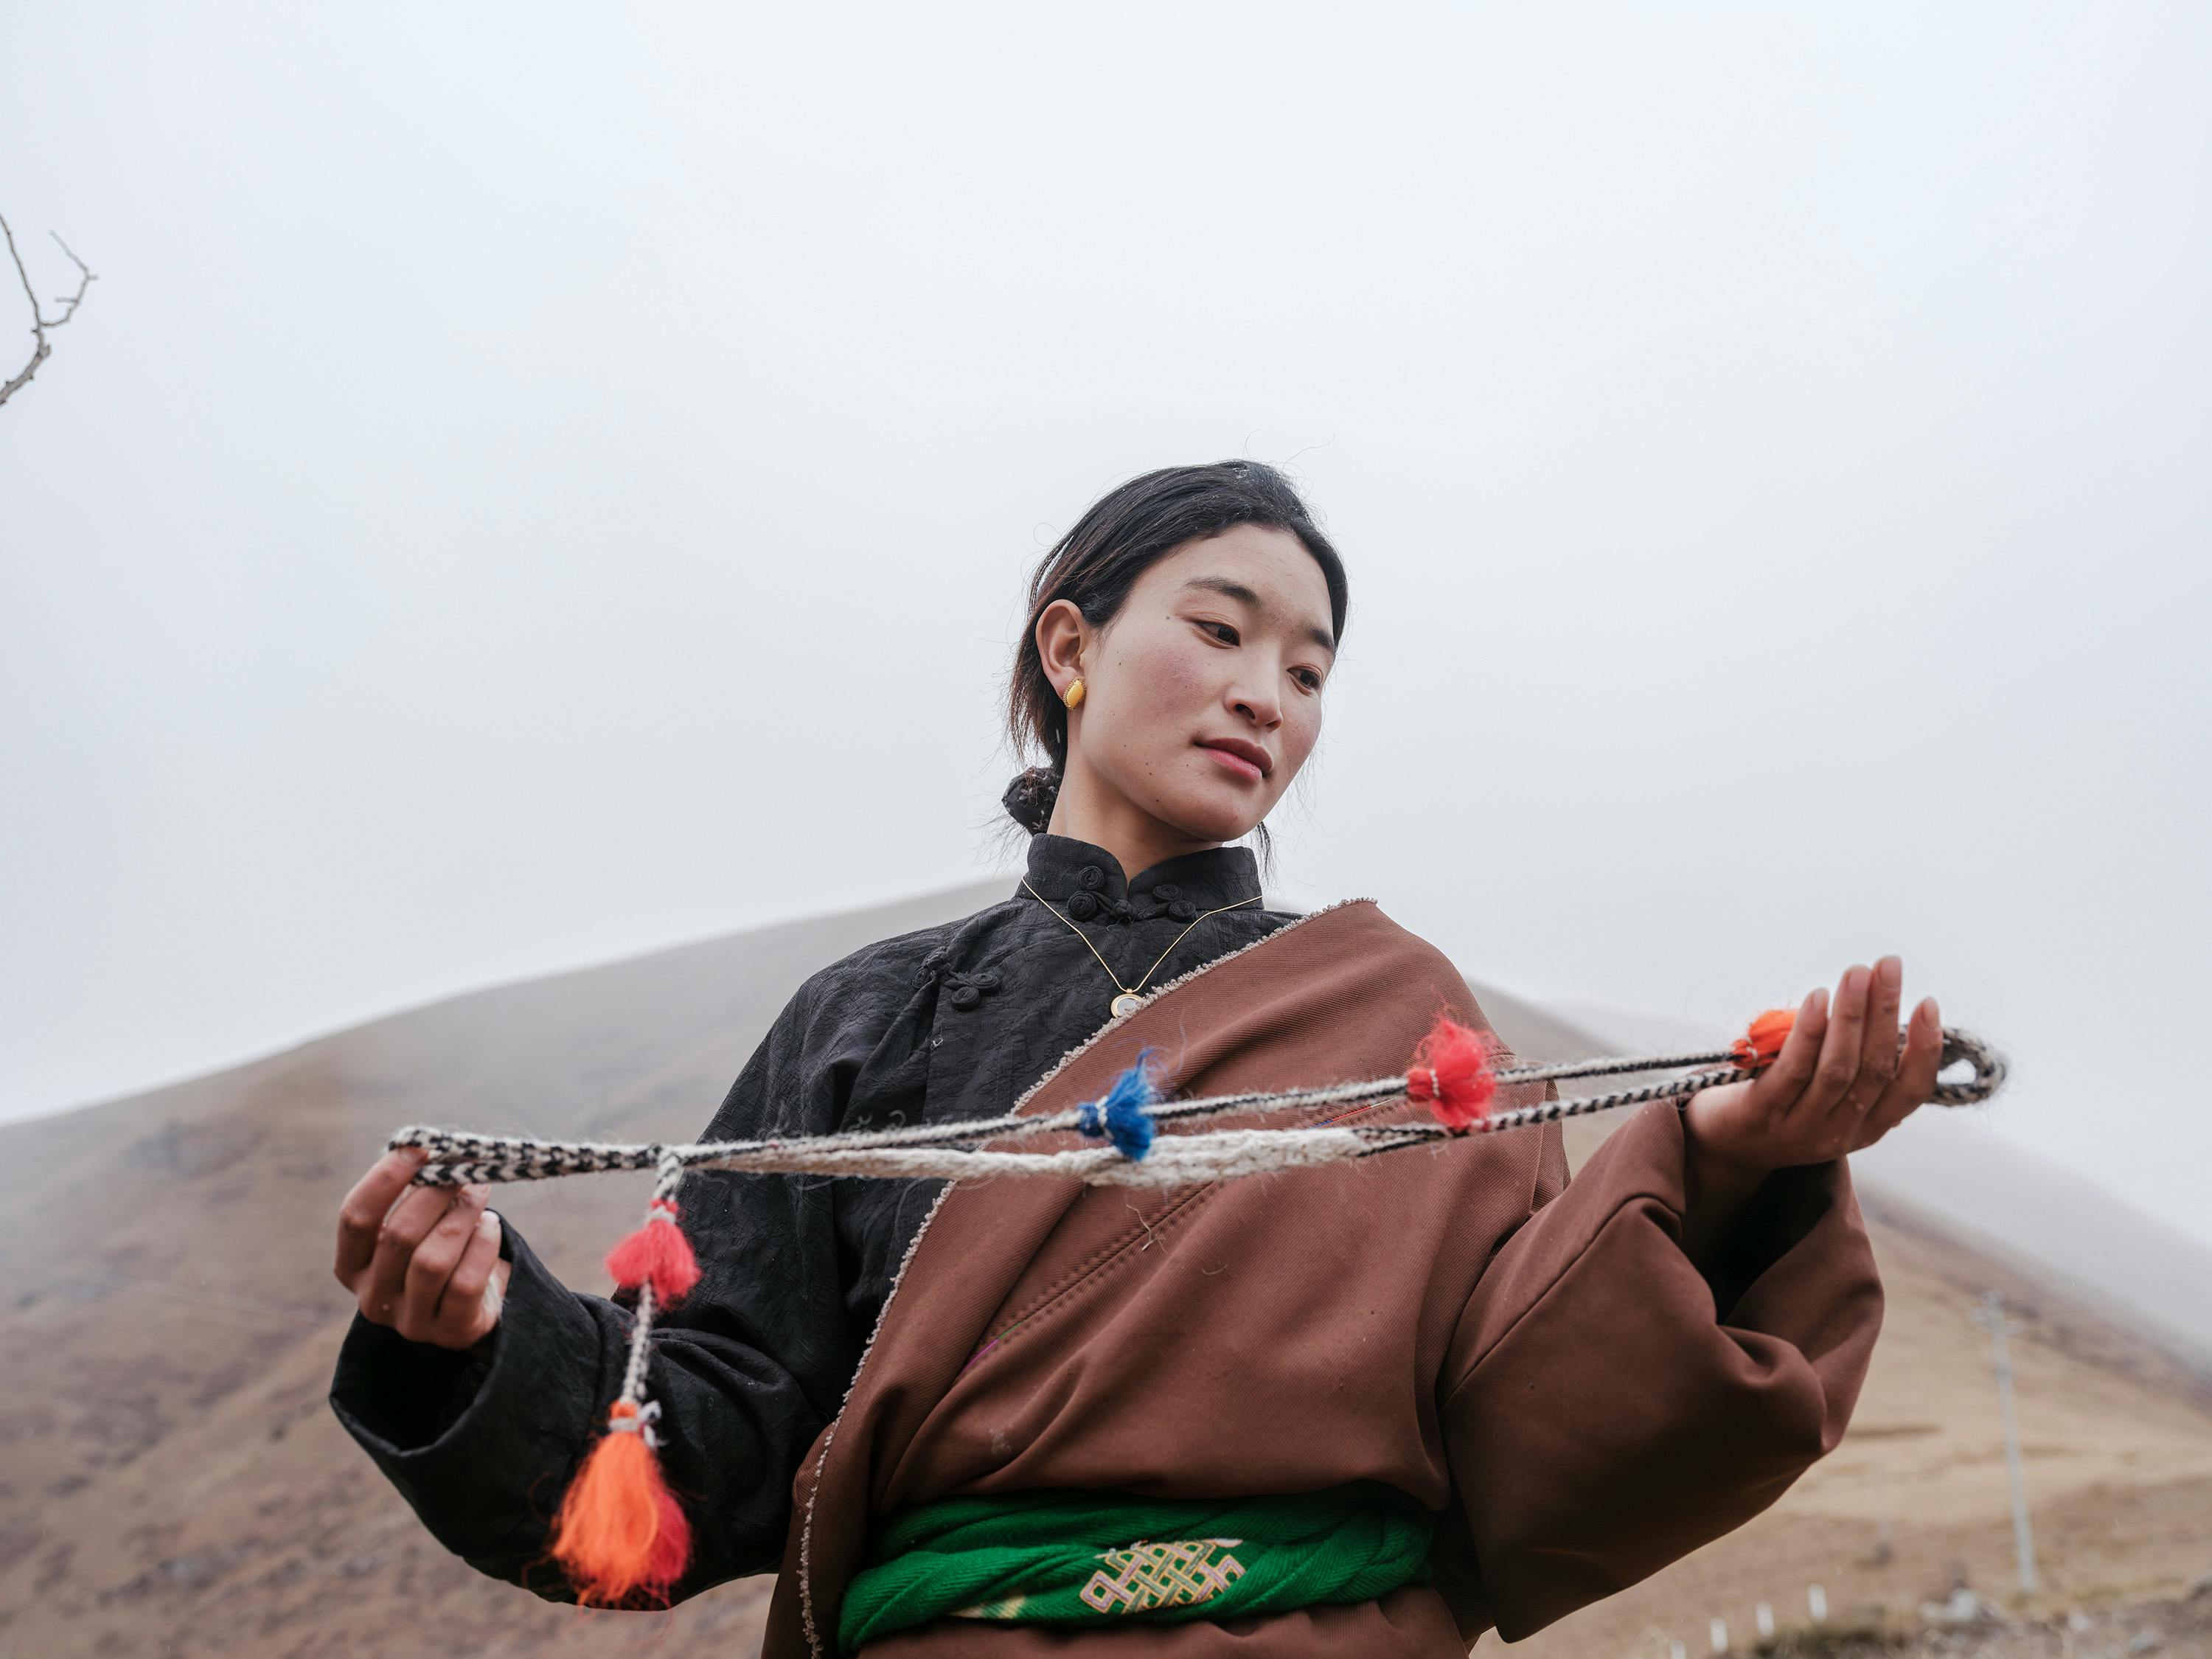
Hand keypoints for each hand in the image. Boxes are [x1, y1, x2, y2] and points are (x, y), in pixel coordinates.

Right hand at [334, 1144, 510, 1348]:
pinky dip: (482, 1245)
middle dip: (435, 1194)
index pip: (355, 1217)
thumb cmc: (438, 1248)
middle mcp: (372, 1297)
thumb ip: (411, 1193)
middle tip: (463, 1170)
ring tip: (479, 1194)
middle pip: (398, 1236)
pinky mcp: (450, 1331)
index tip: (421, 1148)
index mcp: (351, 1266)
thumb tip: (429, 1149)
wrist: (475, 1302)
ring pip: (432, 1261)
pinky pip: (466, 1282)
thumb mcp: (414, 1224)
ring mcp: (410, 1321)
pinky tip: (490, 1227)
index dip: (386, 1178)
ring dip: (461, 1217)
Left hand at [1683, 955, 1941, 1178]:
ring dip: (1852, 1016)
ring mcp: (1800, 1127)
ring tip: (1857, 973)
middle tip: (1888, 965)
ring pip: (1838, 1069)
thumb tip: (1879, 1005)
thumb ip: (1853, 1062)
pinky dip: (1810, 1032)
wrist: (1718, 1143)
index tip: (1929, 1003)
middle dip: (1885, 1012)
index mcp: (1865, 1127)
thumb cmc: (1779, 1101)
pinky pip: (1793, 1069)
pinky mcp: (1761, 1114)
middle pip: (1873, 1069)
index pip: (1908, 1091)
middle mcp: (1839, 1133)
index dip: (1924, 1049)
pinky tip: (1818, 998)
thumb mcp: (1825, 1092)